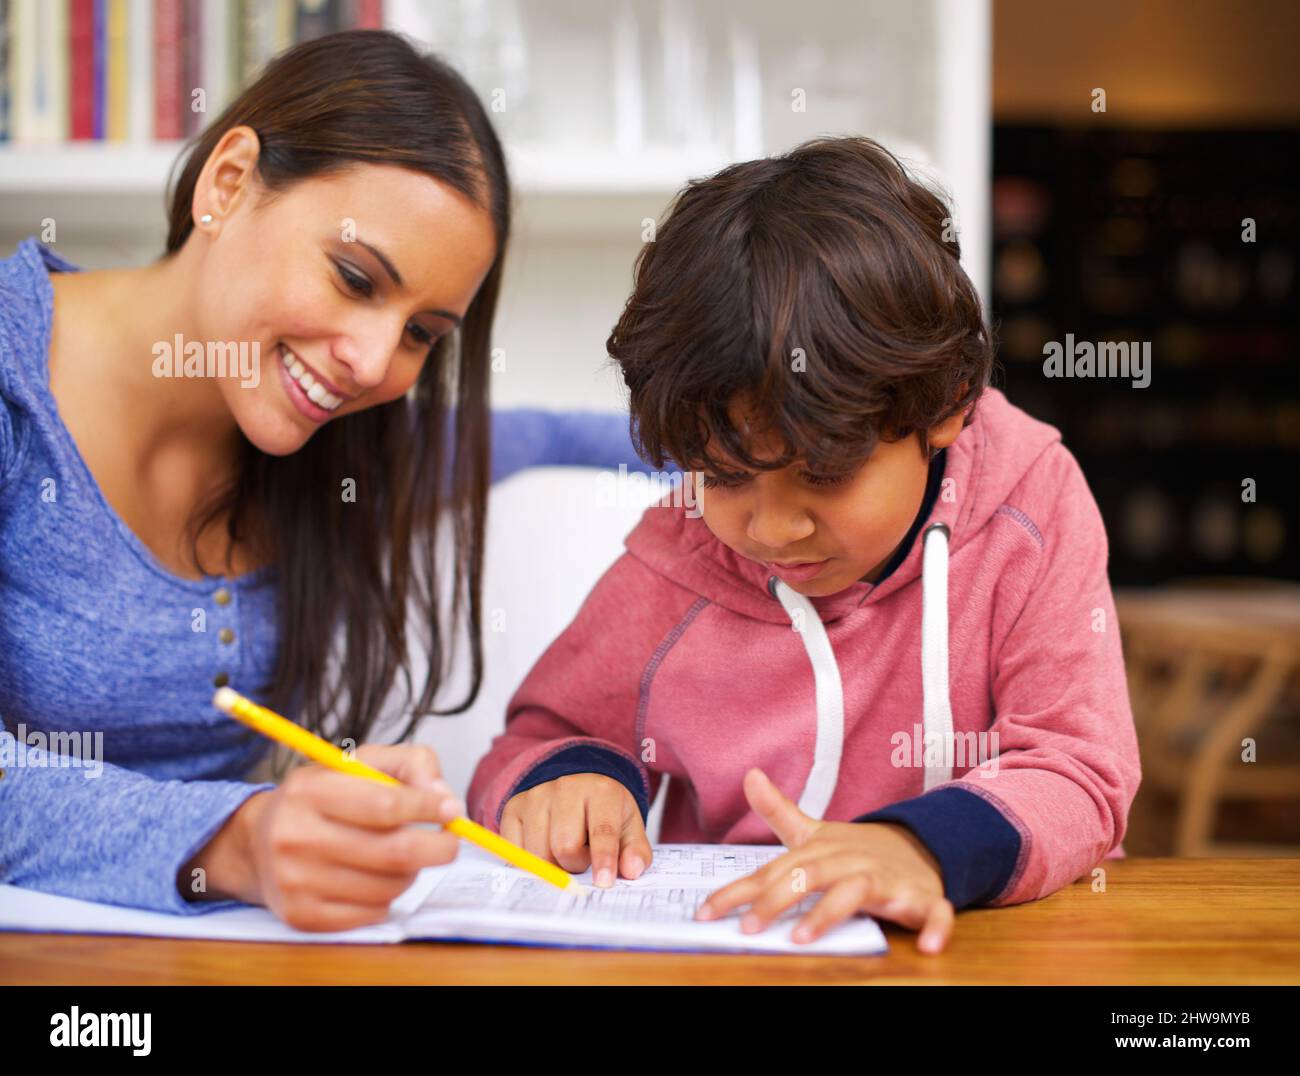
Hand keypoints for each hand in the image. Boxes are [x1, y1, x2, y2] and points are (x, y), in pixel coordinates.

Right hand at [181, 744, 464, 932]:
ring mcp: (296, 881)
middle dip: (438, 848)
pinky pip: (371, 914)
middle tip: (450, 841)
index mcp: (311, 791)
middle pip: (394, 853)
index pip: (386, 805)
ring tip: (401, 855)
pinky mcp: (301, 916)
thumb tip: (444, 798)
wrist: (257, 842)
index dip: (428, 809)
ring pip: (388, 886)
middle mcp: (296, 837)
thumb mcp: (359, 763)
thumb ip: (410, 764)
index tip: (450, 810)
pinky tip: (376, 879)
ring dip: (411, 872)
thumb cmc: (319, 798)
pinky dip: (387, 898)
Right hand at [501, 773, 651, 887]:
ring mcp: (536, 796)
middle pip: (565, 846)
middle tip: (582, 860)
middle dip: (575, 865)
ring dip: (552, 864)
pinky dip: (529, 861)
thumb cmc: (604, 812)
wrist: (577, 783)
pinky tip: (543, 848)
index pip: (602, 831)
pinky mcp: (513, 807)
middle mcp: (566, 788)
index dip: (603, 859)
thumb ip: (635, 851)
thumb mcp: (629, 827)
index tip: (604, 882)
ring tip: (564, 851)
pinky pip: (515, 851)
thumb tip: (631, 871)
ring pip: (538, 853)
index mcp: (601, 792)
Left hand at [695, 768, 954, 952]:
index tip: (706, 912)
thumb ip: (779, 812)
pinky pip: (933, 912)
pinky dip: (934, 927)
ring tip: (803, 936)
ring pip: (857, 893)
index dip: (738, 892)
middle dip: (777, 899)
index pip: (772, 871)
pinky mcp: (922, 898)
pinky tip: (928, 947)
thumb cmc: (854, 851)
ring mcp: (887, 880)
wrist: (918, 847)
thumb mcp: (814, 833)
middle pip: (809, 876)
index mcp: (820, 851)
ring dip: (830, 914)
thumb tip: (749, 774)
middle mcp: (849, 863)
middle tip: (748, 927)